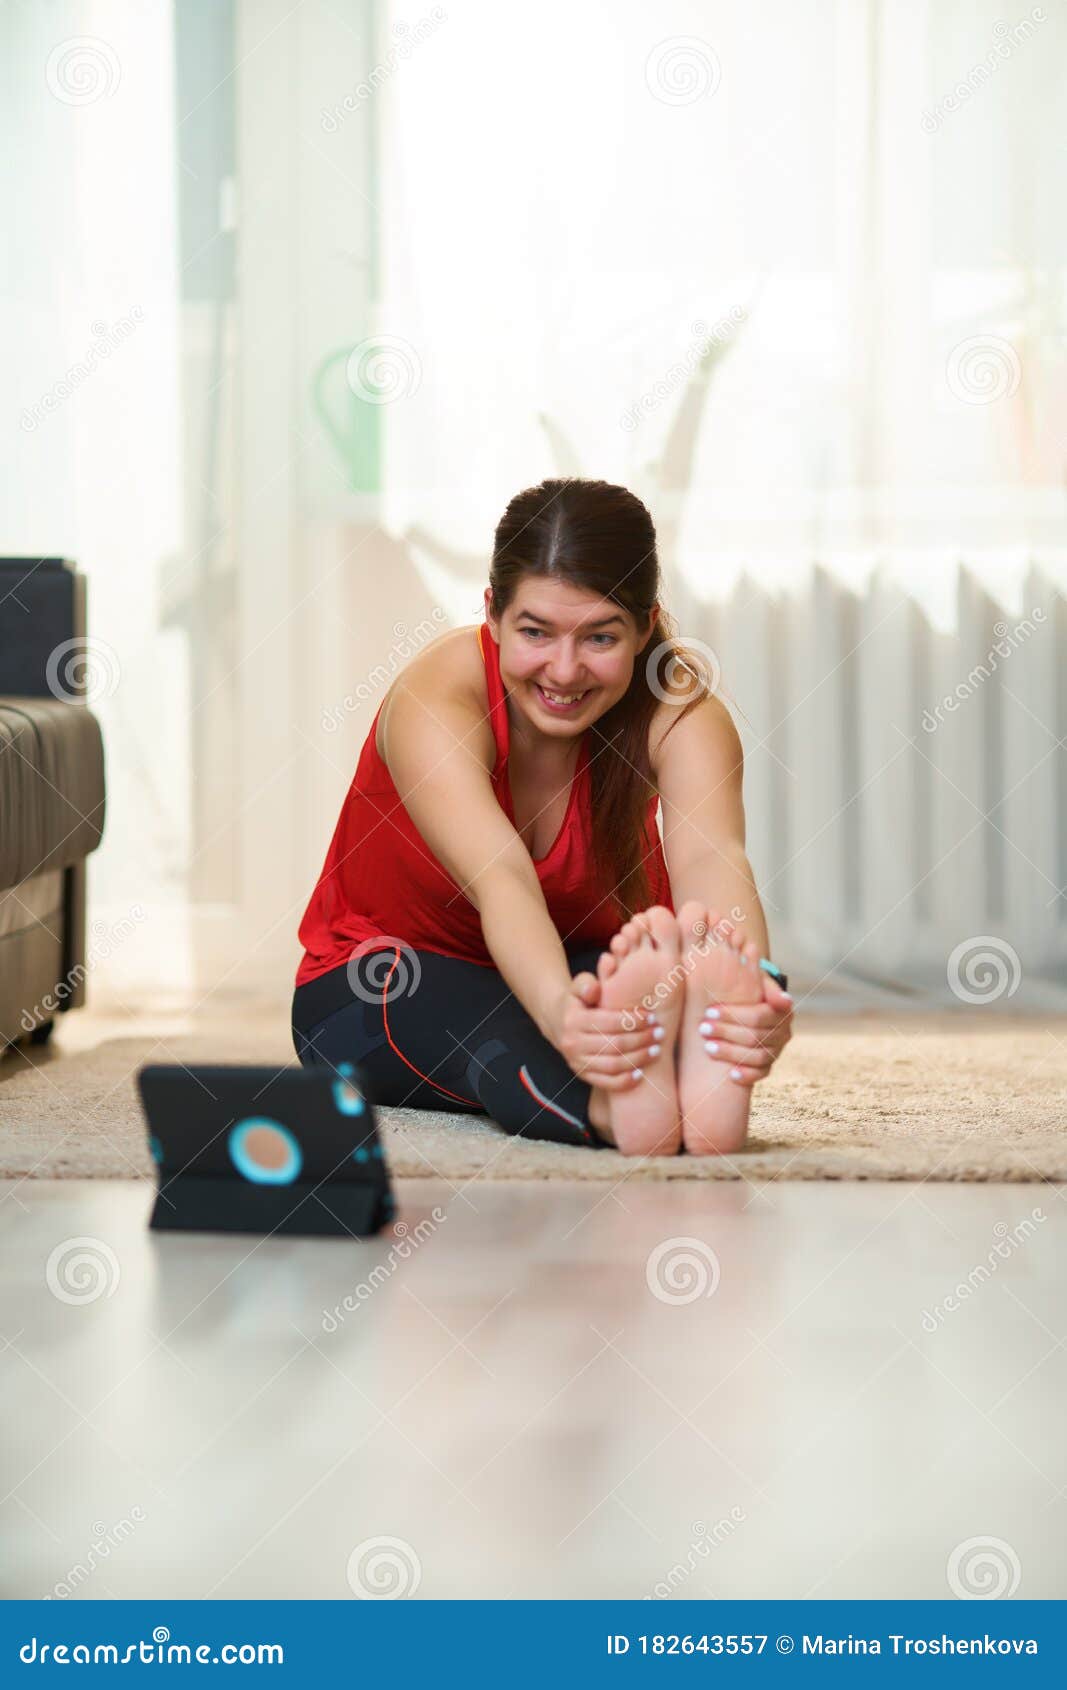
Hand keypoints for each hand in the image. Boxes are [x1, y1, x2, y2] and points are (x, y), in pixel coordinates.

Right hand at [549, 972, 659, 1091]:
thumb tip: (595, 989)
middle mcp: (572, 1044)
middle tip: (660, 1033)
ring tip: (656, 1050)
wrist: (559, 1022)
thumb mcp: (579, 986)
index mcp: (573, 1020)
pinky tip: (642, 1073)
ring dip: (638, 1059)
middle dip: (641, 1039)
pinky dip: (625, 1081)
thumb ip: (586, 983)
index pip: (608, 1022)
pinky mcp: (583, 1075)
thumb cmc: (579, 1001)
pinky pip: (606, 1083)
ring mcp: (577, 1062)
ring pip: (613, 1066)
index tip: (651, 1017)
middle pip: (614, 1045)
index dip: (632, 1021)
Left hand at [704, 970, 793, 1086]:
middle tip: (701, 1029)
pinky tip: (730, 1074)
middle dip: (726, 1032)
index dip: (733, 1015)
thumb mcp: (750, 977)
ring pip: (758, 1055)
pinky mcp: (769, 1065)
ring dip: (731, 1052)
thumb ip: (754, 974)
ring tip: (708, 1048)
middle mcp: (784, 1030)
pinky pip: (762, 1074)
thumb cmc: (744, 987)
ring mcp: (778, 1049)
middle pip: (756, 1035)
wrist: (746, 1003)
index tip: (709, 1011)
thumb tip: (772, 983)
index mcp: (782, 1008)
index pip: (759, 1015)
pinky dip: (747, 1074)